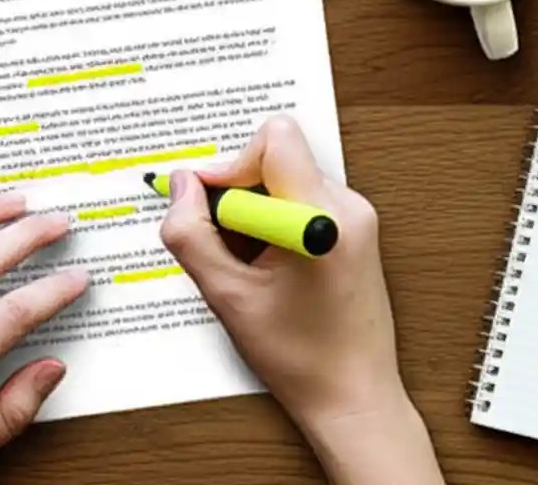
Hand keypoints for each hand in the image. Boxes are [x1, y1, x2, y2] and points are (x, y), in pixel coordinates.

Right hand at [158, 116, 443, 483]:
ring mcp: (356, 218)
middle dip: (238, 194)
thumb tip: (180, 185)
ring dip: (254, 212)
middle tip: (225, 246)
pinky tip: (267, 269)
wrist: (354, 397)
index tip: (207, 204)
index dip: (229, 165)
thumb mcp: (228, 296)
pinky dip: (273, 224)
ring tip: (249, 266)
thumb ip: (192, 234)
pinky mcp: (354, 231)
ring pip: (285, 180)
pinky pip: (301, 201)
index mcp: (323, 216)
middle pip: (276, 158)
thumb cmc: (302, 358)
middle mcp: (348, 206)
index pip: (274, 140)